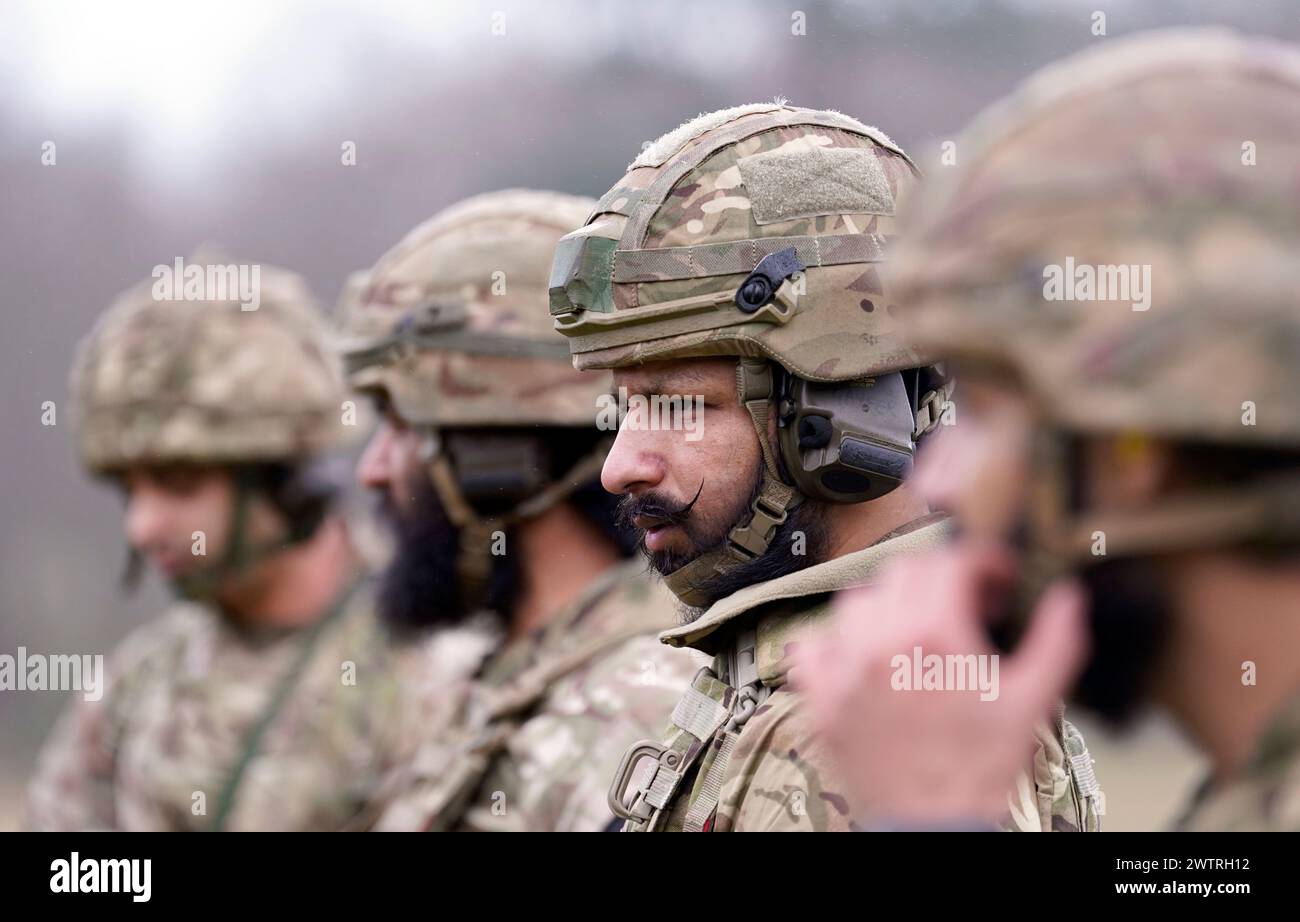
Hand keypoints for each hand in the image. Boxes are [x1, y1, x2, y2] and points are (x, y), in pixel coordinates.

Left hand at [791, 545, 1088, 825]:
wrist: (935, 826)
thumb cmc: (981, 771)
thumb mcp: (1031, 703)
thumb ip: (1055, 641)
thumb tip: (1068, 598)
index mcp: (934, 636)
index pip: (950, 562)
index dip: (980, 562)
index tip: (995, 579)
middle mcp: (882, 643)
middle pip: (902, 571)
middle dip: (939, 579)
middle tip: (963, 605)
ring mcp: (844, 669)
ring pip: (855, 601)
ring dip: (888, 603)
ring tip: (915, 628)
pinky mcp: (820, 697)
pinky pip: (809, 645)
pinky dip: (831, 641)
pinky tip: (859, 654)